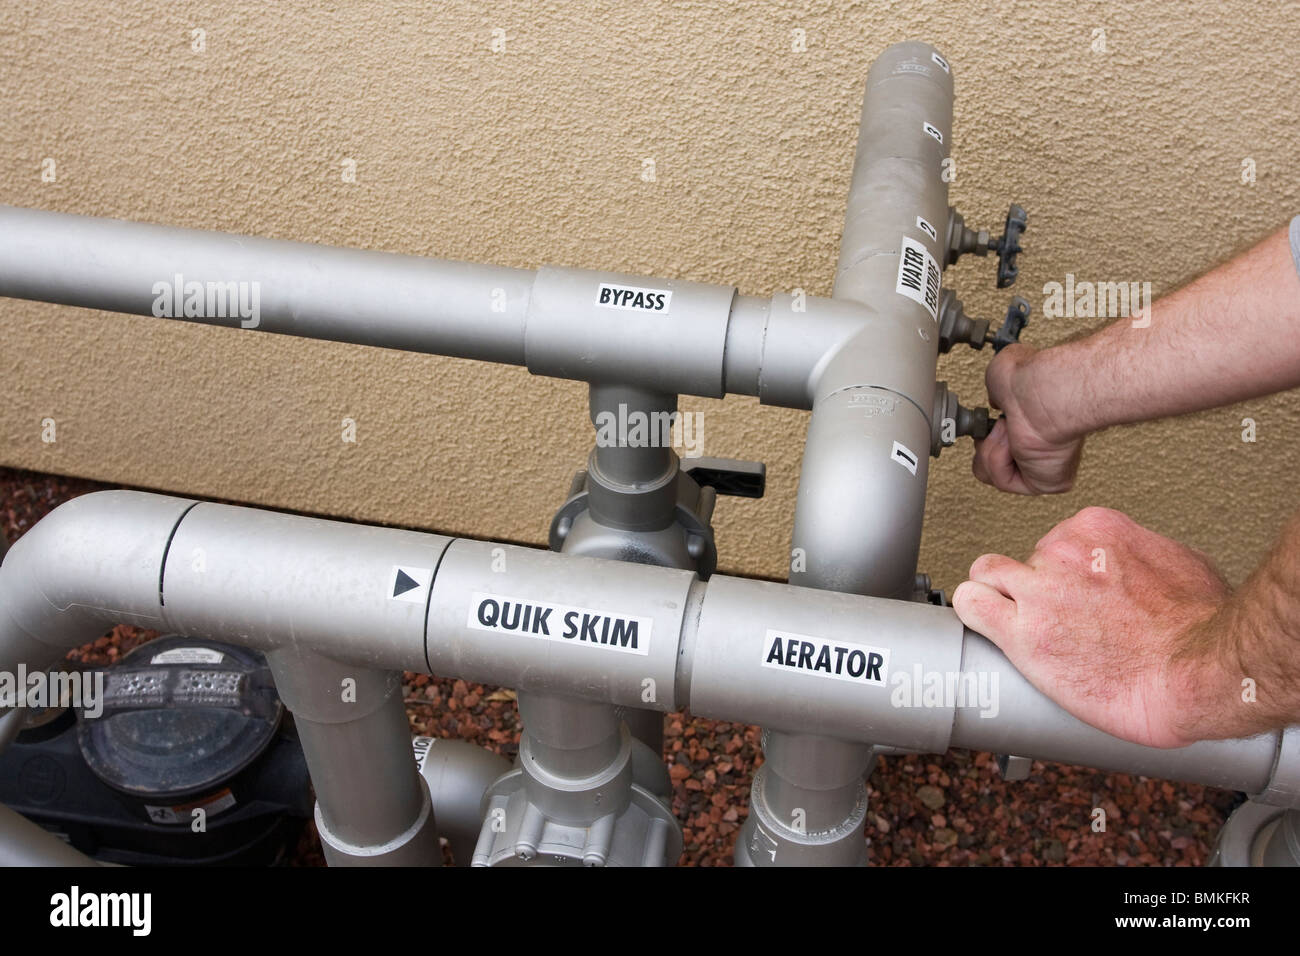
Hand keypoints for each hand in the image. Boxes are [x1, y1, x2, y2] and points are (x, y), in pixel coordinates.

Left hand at [951, 507, 1234, 747]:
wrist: (1196, 675)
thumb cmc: (1201, 629)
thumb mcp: (1182, 565)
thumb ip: (1143, 555)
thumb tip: (1136, 565)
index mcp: (1097, 529)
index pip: (1056, 541)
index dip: (1062, 574)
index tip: (1072, 597)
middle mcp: (1062, 552)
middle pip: (1023, 562)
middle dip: (1034, 589)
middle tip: (1054, 620)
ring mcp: (1038, 591)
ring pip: (986, 577)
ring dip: (997, 598)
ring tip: (1016, 625)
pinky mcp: (1021, 633)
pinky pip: (971, 605)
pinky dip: (974, 615)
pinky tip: (986, 629)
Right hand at [972, 344, 1083, 493]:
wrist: (1043, 393)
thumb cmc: (1035, 379)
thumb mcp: (1002, 373)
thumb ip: (997, 388)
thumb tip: (996, 399)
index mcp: (1036, 426)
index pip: (1001, 443)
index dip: (988, 435)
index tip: (993, 422)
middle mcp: (1041, 449)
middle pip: (989, 461)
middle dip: (986, 443)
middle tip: (1001, 426)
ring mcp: (1041, 467)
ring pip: (990, 473)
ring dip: (992, 450)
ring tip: (1009, 431)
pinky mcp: (1043, 483)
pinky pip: (1003, 481)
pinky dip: (1000, 459)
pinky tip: (1015, 442)